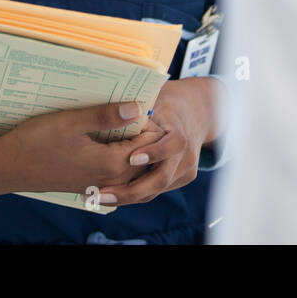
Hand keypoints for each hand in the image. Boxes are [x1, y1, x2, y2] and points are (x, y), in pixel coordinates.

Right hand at [0, 101, 165, 196]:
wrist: (7, 168)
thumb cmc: (35, 143)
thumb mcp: (71, 122)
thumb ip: (106, 116)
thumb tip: (137, 109)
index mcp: (111, 164)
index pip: (149, 142)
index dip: (147, 120)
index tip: (136, 101)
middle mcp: (110, 179)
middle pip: (143, 154)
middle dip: (141, 132)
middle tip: (127, 108)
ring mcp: (99, 184)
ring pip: (130, 163)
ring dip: (129, 142)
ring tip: (114, 119)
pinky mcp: (89, 184)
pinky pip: (114, 170)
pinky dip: (116, 153)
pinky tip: (100, 136)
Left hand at [97, 77, 221, 205]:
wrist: (197, 114)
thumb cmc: (168, 104)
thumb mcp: (157, 99)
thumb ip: (139, 109)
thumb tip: (114, 110)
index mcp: (181, 131)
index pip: (172, 145)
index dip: (154, 152)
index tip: (131, 158)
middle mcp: (186, 154)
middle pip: (162, 178)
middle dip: (131, 190)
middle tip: (103, 194)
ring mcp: (186, 169)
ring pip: (156, 190)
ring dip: (128, 196)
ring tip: (100, 198)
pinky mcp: (182, 178)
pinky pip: (156, 191)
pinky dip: (135, 194)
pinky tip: (112, 196)